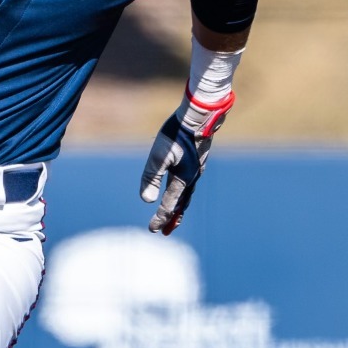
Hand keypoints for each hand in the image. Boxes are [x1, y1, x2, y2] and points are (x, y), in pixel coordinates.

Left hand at [140, 91, 232, 234]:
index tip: (152, 230)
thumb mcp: (159, 156)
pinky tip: (183, 186)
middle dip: (172, 218)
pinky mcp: (198, 159)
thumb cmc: (177, 134)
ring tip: (176, 214)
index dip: (160, 218)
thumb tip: (147, 200)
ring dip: (180, 206)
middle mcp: (192, 177)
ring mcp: (197, 168)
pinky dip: (185, 192)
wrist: (200, 115)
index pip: (169, 205)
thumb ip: (152, 177)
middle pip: (182, 204)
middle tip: (165, 231)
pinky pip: (191, 182)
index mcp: (183, 179)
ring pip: (188, 193)